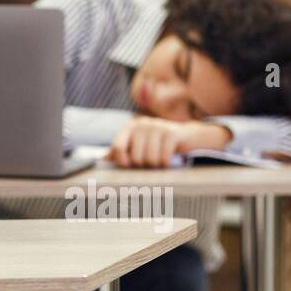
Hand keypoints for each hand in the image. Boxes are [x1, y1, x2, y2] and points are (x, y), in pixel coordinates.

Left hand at [107, 117, 231, 168]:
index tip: (131, 166)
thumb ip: (120, 151)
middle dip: (145, 165)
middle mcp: (141, 124)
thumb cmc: (159, 144)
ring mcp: (157, 127)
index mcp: (130, 127)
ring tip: (162, 158)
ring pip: (150, 160)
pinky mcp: (171, 133)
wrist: (189, 137)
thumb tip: (101, 159)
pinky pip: (163, 159)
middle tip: (153, 160)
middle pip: (135, 158)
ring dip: (157, 165)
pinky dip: (167, 164)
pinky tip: (171, 158)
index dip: (123, 162)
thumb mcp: (139, 145)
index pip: (117, 148)